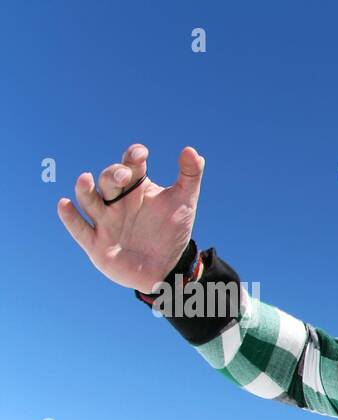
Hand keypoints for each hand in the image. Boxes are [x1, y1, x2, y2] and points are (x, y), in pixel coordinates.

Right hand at [56, 144, 205, 293]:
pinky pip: (79, 228)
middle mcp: (117, 200)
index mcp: (135, 187)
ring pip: (89, 200)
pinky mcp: (96, 243)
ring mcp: (105, 221)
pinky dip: (70, 217)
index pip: (130, 165)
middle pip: (108, 180)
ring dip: (85, 190)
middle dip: (114, 175)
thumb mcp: (185, 202)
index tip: (142, 154)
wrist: (167, 267)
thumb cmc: (171, 231)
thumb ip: (190, 176)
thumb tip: (193, 151)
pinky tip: (63, 204)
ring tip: (85, 179)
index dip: (133, 157)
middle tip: (125, 175)